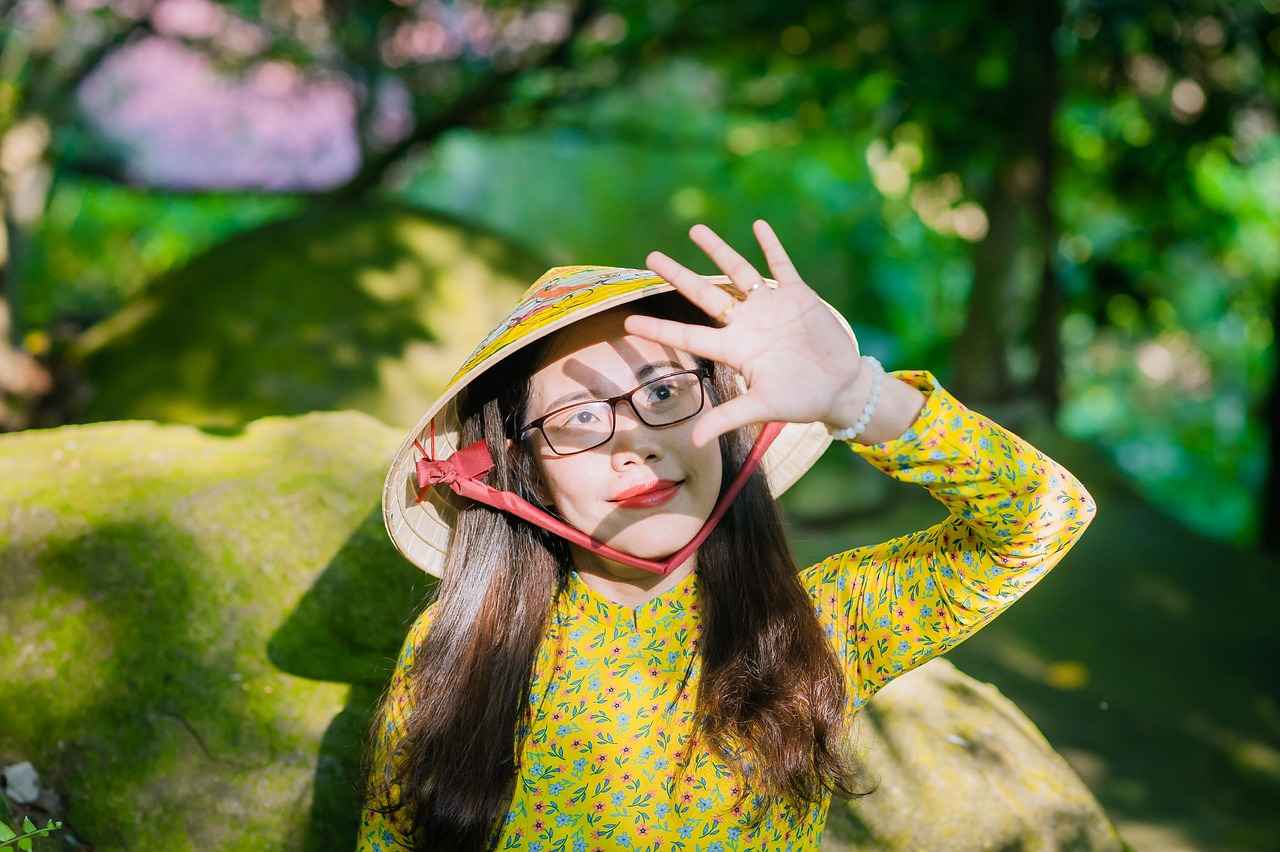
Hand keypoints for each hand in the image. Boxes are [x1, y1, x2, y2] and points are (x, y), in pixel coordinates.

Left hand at [625, 219, 862, 448]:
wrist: (841, 388)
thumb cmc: (801, 400)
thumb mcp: (762, 409)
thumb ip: (728, 417)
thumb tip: (694, 441)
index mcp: (734, 348)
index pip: (688, 334)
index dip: (659, 327)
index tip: (629, 321)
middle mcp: (746, 323)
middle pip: (704, 294)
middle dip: (678, 275)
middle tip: (651, 257)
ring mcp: (770, 307)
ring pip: (738, 272)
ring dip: (718, 250)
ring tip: (695, 230)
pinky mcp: (798, 296)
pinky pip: (781, 266)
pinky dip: (771, 246)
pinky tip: (758, 225)